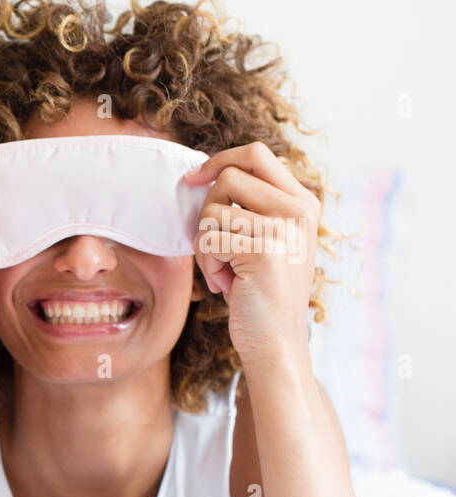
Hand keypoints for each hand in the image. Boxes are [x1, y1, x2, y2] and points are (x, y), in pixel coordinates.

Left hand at [186, 141, 320, 367]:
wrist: (276, 341)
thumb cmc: (260, 293)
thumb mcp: (266, 240)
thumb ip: (252, 207)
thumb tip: (208, 172)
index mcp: (302, 202)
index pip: (255, 155)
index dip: (218, 160)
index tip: (194, 179)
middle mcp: (299, 210)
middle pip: (228, 177)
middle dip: (207, 213)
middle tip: (216, 247)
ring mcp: (285, 229)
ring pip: (213, 212)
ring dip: (206, 247)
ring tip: (226, 272)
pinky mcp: (265, 250)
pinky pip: (209, 241)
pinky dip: (207, 266)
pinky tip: (227, 285)